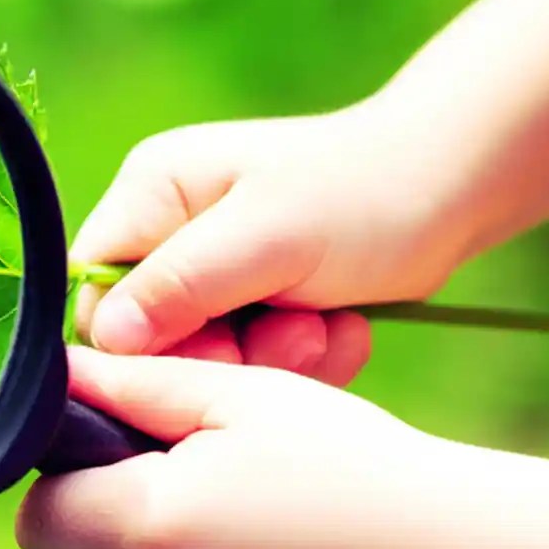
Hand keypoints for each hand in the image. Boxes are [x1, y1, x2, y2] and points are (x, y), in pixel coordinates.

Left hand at [18, 348, 548, 548]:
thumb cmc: (350, 465)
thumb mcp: (244, 399)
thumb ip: (138, 386)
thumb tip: (64, 369)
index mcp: (151, 525)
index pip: (41, 517)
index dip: (66, 481)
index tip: (118, 453)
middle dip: (113, 512)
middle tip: (197, 476)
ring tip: (251, 517)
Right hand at [73, 104, 474, 380]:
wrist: (454, 190)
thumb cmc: (364, 196)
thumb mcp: (267, 238)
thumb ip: (180, 285)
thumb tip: (106, 337)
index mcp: (152, 192)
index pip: (94, 286)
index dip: (135, 335)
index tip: (211, 342)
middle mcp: (169, 228)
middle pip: (149, 332)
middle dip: (222, 350)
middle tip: (290, 336)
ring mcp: (210, 266)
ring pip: (203, 353)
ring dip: (268, 358)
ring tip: (322, 329)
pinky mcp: (251, 298)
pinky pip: (248, 355)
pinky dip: (295, 357)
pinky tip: (337, 330)